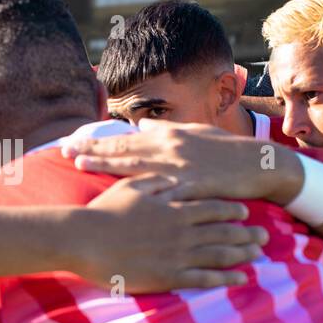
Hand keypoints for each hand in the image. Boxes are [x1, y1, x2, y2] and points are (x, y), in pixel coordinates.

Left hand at [63, 119, 300, 202]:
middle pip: (123, 149)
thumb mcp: (195, 134)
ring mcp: (180, 167)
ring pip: (135, 166)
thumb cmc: (225, 150)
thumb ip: (166, 131)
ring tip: (78, 165)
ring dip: (106, 165)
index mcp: (168, 137)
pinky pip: (163, 191)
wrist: (259, 164)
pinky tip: (122, 195)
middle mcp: (169, 148)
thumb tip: (141, 127)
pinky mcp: (192, 187)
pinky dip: (142, 192)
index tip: (73, 141)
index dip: (98, 141)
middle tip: (64, 149)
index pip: (125, 139)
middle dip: (91, 150)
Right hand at [81, 173, 268, 289]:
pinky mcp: (169, 276)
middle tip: (265, 235)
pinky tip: (240, 278)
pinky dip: (225, 278)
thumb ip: (158, 182)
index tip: (245, 212)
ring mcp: (178, 254)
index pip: (212, 207)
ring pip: (219, 253)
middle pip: (223, 231)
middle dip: (246, 233)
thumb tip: (175, 178)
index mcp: (175, 208)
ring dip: (241, 253)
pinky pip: (204, 278)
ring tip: (258, 255)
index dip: (231, 210)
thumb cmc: (105, 211)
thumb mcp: (133, 186)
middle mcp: (182, 230)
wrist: (84, 238)